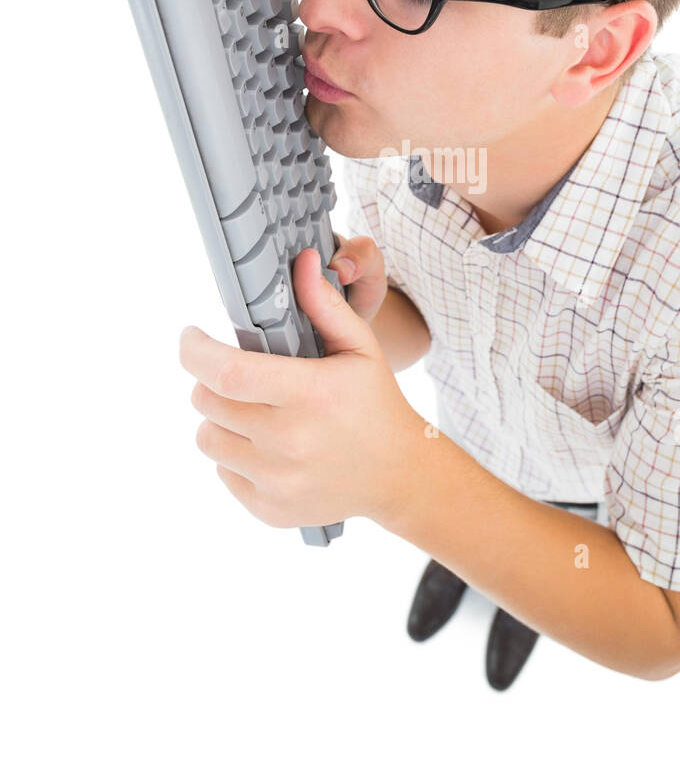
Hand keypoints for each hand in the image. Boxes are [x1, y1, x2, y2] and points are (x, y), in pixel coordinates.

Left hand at [179, 246, 421, 529]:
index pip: (227, 371)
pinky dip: (234, 454)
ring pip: (207, 437)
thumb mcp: (361, 347)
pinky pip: (222, 471)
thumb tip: (302, 263)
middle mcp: (289, 441)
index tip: (190, 336)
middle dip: (210, 380)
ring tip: (251, 409)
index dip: (195, 351)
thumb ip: (325, 306)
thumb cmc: (375, 402)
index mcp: (310, 394)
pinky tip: (267, 445)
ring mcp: (277, 480)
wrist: (399, 475)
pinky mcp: (268, 509)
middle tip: (235, 373)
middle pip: (207, 401)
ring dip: (219, 417)